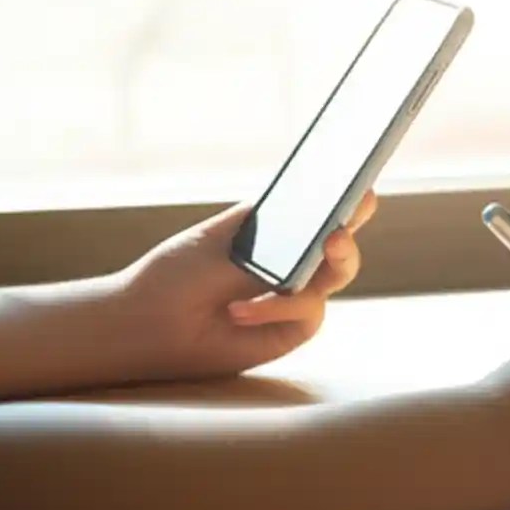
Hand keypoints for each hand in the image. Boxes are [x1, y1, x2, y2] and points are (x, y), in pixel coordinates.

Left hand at [116, 192, 377, 381]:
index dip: (347, 191)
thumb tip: (322, 219)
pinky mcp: (296, 327)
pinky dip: (276, 307)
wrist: (150, 325)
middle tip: (343, 220)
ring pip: (340, 271)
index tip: (359, 182)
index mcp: (281, 225)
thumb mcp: (220, 237)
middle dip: (352, 219)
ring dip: (336, 257)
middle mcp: (298, 258)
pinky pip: (310, 309)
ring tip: (326, 245)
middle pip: (344, 235)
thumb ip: (272, 227)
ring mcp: (301, 292)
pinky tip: (238, 310)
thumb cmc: (178, 274)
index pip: (326, 202)